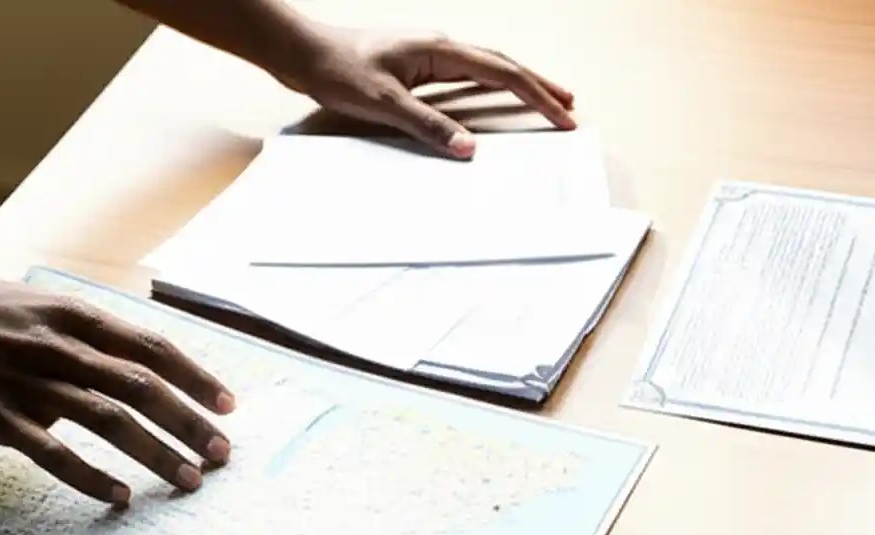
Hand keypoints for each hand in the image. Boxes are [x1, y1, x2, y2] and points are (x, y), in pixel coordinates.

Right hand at [0, 274, 234, 505]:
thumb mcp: (37, 303)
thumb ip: (86, 330)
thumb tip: (132, 361)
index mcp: (74, 314)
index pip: (152, 346)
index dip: (196, 377)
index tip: (228, 405)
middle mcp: (60, 346)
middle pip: (143, 388)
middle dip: (191, 423)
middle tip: (223, 453)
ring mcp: (29, 383)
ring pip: (111, 422)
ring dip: (157, 454)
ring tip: (190, 481)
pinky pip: (55, 454)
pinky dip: (91, 477)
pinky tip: (120, 497)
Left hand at [289, 26, 575, 158]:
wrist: (303, 52)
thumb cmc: (338, 72)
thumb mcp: (384, 103)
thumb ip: (427, 125)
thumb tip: (468, 148)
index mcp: (440, 50)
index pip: (502, 74)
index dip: (537, 97)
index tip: (565, 118)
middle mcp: (440, 46)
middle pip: (503, 65)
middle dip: (539, 86)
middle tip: (571, 107)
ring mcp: (429, 52)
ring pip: (487, 66)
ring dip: (518, 82)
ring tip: (546, 98)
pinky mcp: (416, 62)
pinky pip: (465, 73)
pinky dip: (489, 84)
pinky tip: (494, 93)